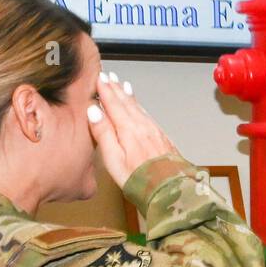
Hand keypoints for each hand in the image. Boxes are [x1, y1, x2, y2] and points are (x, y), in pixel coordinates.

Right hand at [87, 71, 177, 187]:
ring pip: (138, 107)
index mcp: (128, 129)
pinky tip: (139, 106)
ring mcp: (154, 131)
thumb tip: (93, 110)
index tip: (98, 78)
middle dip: (116, 88)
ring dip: (128, 95)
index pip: (113, 104)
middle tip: (108, 75)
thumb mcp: (114, 160)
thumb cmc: (139, 180)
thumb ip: (103, 133)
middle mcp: (143, 126)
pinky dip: (140, 106)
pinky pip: (147, 115)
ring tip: (121, 85)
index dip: (105, 90)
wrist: (172, 191)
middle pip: (126, 102)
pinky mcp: (162, 138)